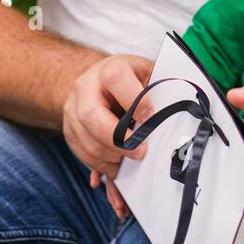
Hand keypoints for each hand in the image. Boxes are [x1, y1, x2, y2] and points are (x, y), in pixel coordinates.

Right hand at [63, 53, 153, 218]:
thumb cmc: (128, 80)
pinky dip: (101, 168)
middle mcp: (86, 88)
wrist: (97, 81)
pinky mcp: (70, 131)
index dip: (133, 100)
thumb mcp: (146, 75)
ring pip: (86, 141)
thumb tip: (174, 116)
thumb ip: (157, 92)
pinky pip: (82, 155)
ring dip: (110, 158)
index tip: (148, 117)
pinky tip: (115, 173)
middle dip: (118, 140)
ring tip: (129, 163)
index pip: (115, 79)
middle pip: (91, 115)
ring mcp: (73, 110)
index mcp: (109, 69)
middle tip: (140, 152)